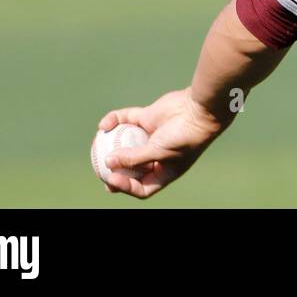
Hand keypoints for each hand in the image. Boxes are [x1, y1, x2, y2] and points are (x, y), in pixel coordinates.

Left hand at [96, 87, 226, 198]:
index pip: (142, 186)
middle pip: (131, 167)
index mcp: (165, 171)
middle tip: (98, 169)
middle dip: (115, 170)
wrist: (200, 110)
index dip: (126, 186)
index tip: (111, 180)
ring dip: (111, 144)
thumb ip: (133, 158)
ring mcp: (152, 136)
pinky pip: (127, 120)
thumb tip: (108, 162)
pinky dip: (115, 121)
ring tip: (96, 146)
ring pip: (126, 142)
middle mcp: (158, 156)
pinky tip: (103, 125)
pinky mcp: (148, 118)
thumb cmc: (184, 138)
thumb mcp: (159, 153)